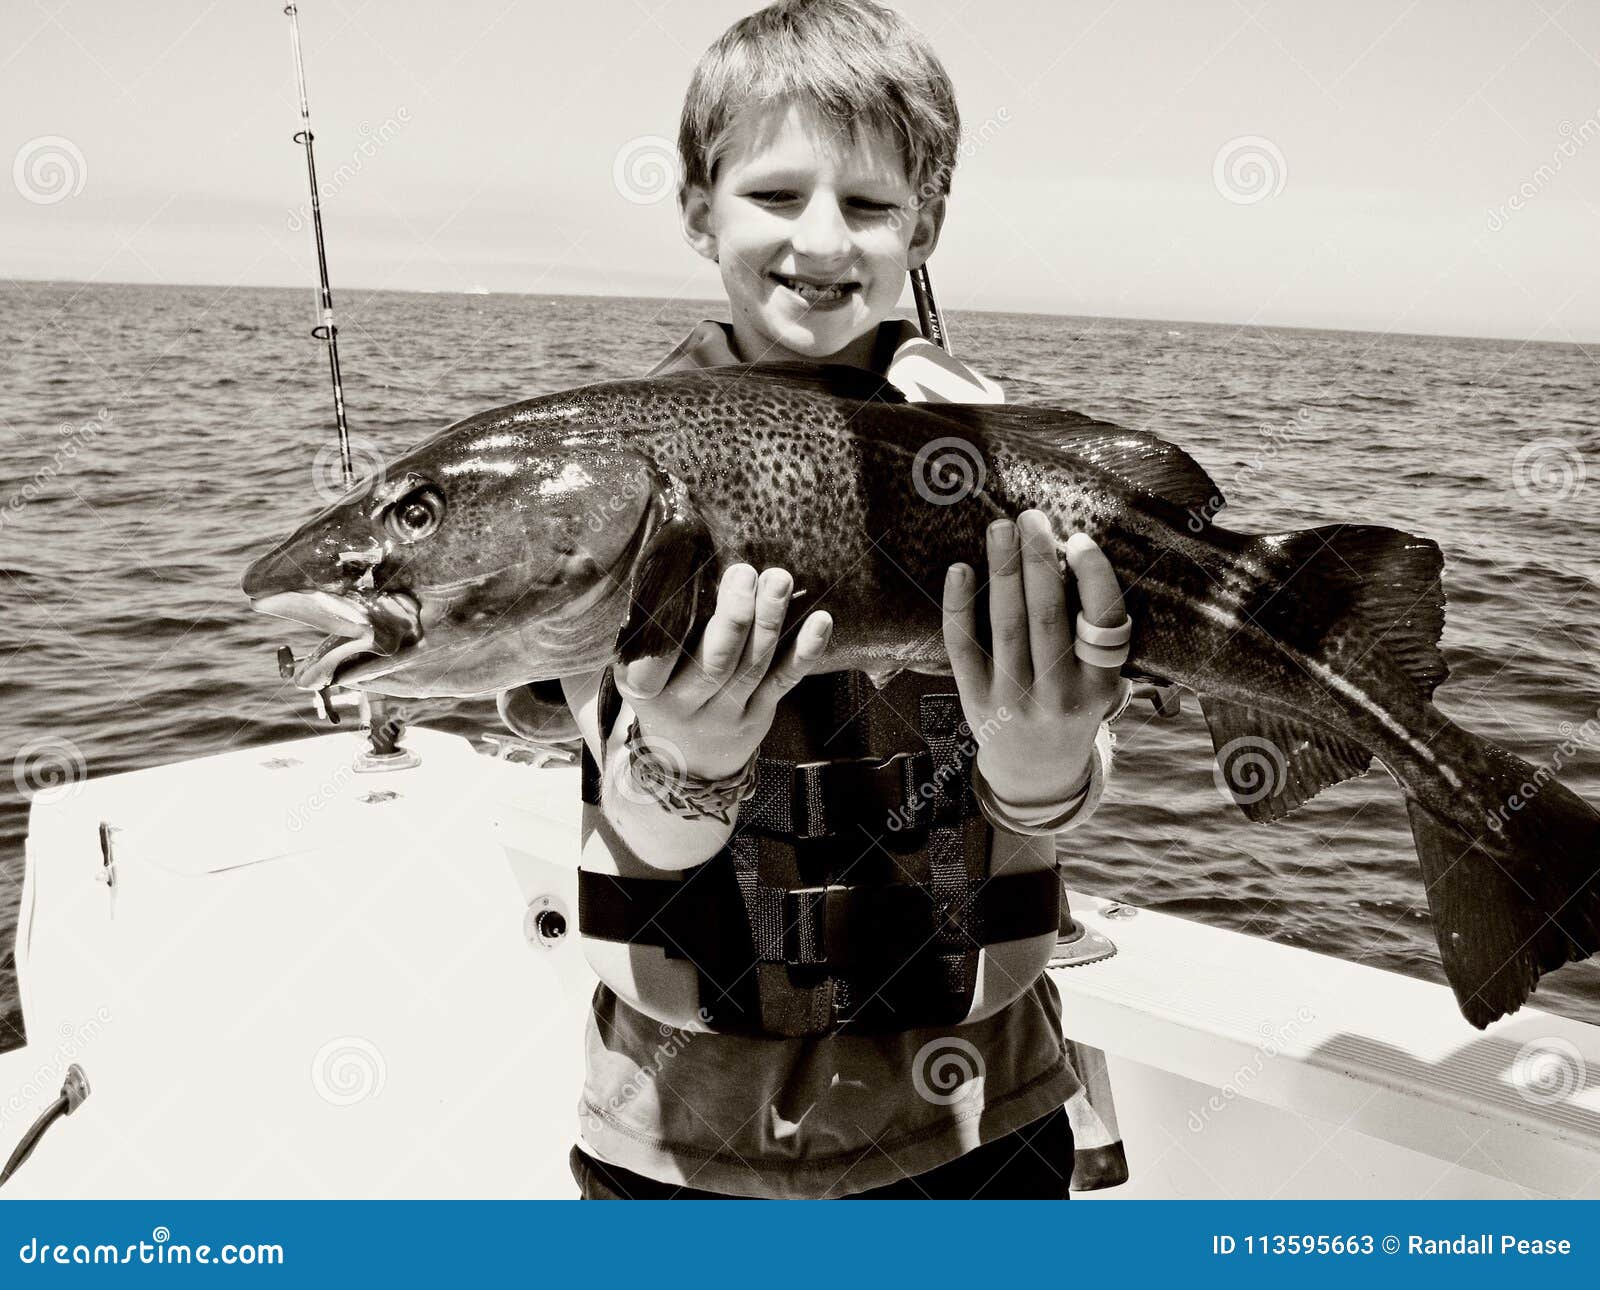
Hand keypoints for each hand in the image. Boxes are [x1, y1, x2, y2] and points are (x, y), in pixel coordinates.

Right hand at [613, 564, 832, 779]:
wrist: (685, 759)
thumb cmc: (660, 688)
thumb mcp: (636, 668)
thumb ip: (648, 629)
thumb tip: (660, 558)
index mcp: (645, 689)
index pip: (656, 662)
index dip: (673, 628)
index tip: (687, 584)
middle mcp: (685, 705)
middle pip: (713, 663)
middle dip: (733, 617)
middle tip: (744, 573)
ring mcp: (725, 713)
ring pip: (751, 667)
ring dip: (769, 621)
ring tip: (778, 578)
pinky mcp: (758, 714)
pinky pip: (783, 681)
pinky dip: (805, 652)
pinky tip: (821, 621)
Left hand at [943, 511, 1129, 807]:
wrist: (1036, 771)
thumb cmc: (1072, 706)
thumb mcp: (1098, 682)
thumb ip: (1091, 634)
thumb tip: (1069, 556)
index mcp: (1100, 685)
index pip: (1103, 623)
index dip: (1093, 577)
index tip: (1079, 539)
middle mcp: (1059, 694)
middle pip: (1047, 616)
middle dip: (1038, 560)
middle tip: (1030, 516)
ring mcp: (1014, 700)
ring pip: (1006, 624)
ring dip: (1003, 570)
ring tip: (999, 528)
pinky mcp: (975, 700)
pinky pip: (963, 647)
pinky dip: (959, 606)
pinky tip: (960, 570)